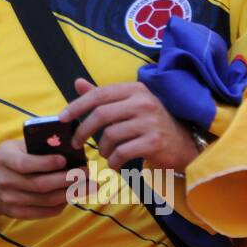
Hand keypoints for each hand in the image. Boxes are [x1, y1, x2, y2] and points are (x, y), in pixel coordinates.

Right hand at [0, 138, 87, 219]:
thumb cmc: (6, 161)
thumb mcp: (12, 147)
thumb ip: (34, 145)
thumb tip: (65, 145)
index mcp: (3, 160)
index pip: (25, 164)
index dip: (46, 163)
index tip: (65, 159)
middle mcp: (5, 181)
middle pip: (40, 185)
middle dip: (67, 179)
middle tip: (86, 172)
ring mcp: (10, 200)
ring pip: (46, 200)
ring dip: (70, 193)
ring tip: (88, 185)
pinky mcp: (16, 213)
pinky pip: (43, 212)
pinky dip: (61, 205)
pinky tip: (72, 196)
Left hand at [60, 78, 198, 172]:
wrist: (184, 145)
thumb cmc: (151, 124)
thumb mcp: (129, 104)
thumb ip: (103, 96)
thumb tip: (77, 83)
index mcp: (135, 89)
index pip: (99, 94)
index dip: (77, 106)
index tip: (62, 118)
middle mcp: (143, 102)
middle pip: (101, 115)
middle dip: (83, 130)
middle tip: (76, 142)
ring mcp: (150, 122)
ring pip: (110, 135)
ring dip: (102, 149)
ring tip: (106, 153)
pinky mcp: (154, 142)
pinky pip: (122, 152)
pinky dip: (113, 161)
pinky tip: (115, 163)